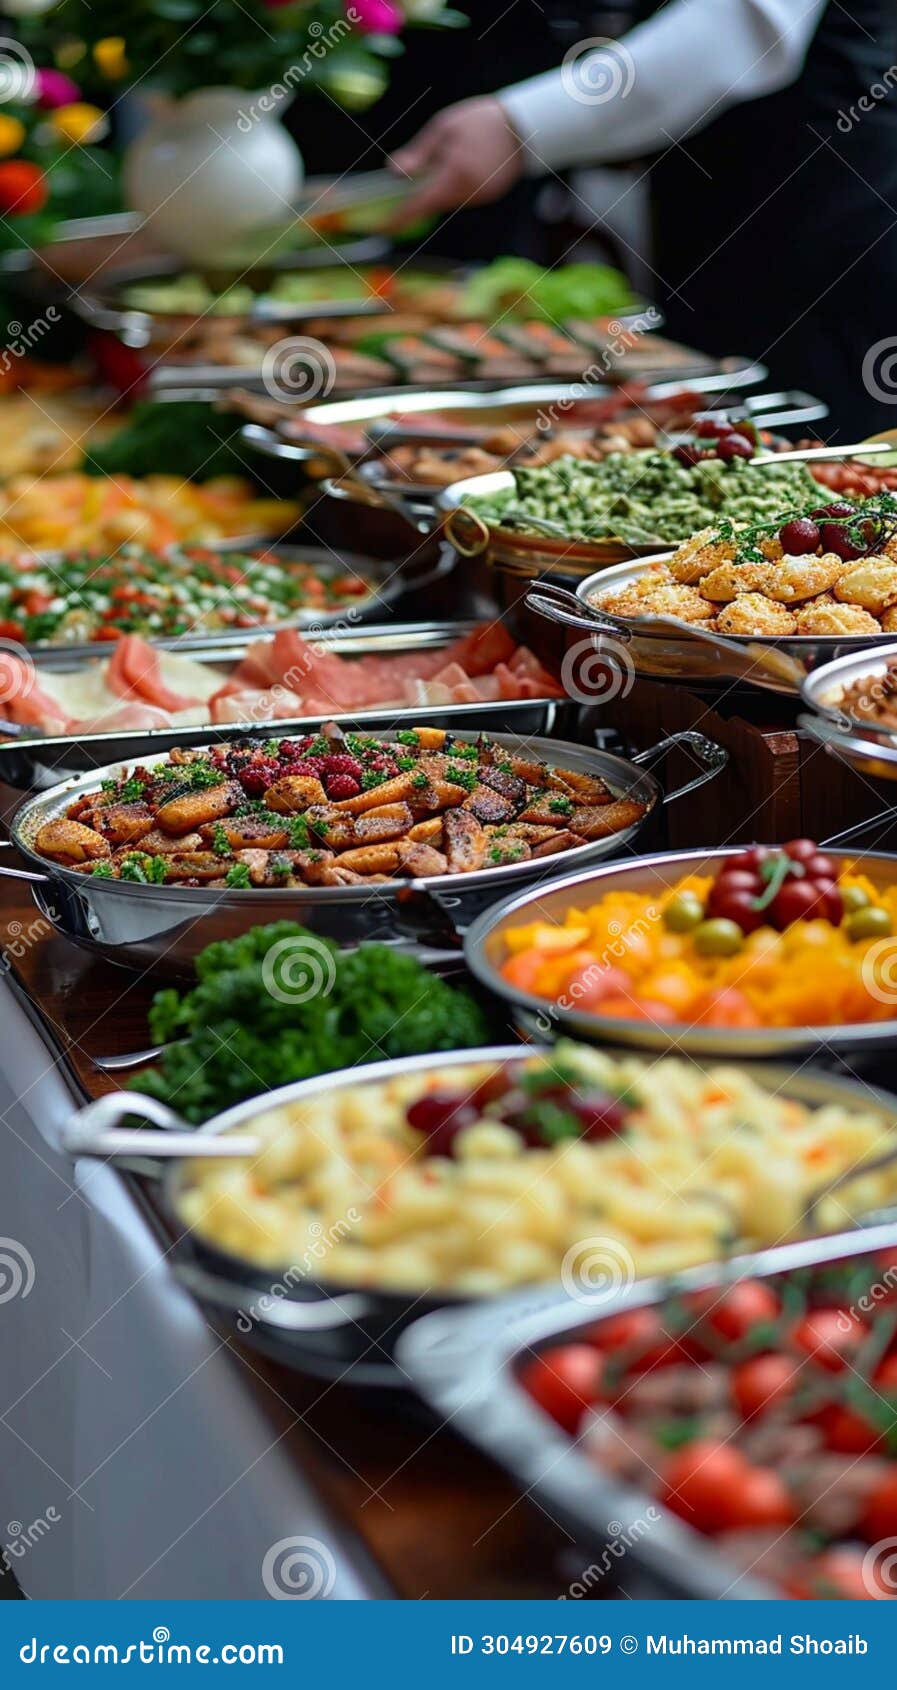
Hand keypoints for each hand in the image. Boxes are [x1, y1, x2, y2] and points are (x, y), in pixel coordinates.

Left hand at [388, 97, 523, 226]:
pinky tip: (454, 170)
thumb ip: (418, 154)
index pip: (420, 204)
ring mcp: (480, 197)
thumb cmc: (479, 120)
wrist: (523, 124)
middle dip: (416, 202)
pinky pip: (461, 197)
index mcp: (454, 174)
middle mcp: (467, 192)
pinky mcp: (488, 196)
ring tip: (435, 170)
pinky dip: (451, 188)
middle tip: (401, 197)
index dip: (400, 218)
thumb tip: (393, 172)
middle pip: (432, 205)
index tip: (383, 228)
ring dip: (435, 192)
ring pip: (446, 201)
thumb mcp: (443, 128)